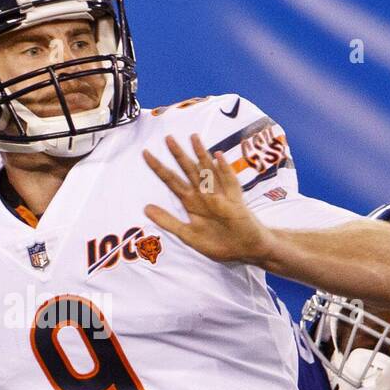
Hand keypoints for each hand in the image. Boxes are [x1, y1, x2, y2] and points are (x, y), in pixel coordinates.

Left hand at [142, 133, 273, 264]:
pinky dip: (224, 170)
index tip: (145, 154)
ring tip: (193, 138)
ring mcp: (219, 195)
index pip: (172, 181)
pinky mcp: (235, 200)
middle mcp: (203, 195)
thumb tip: (145, 208)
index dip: (159, 168)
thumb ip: (168, 221)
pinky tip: (218, 157)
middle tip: (167, 138)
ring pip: (208, 171)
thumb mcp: (188, 235)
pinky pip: (229, 182)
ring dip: (201, 155)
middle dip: (179, 155)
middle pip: (188, 171)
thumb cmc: (218, 243)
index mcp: (191, 202)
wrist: (244, 250)